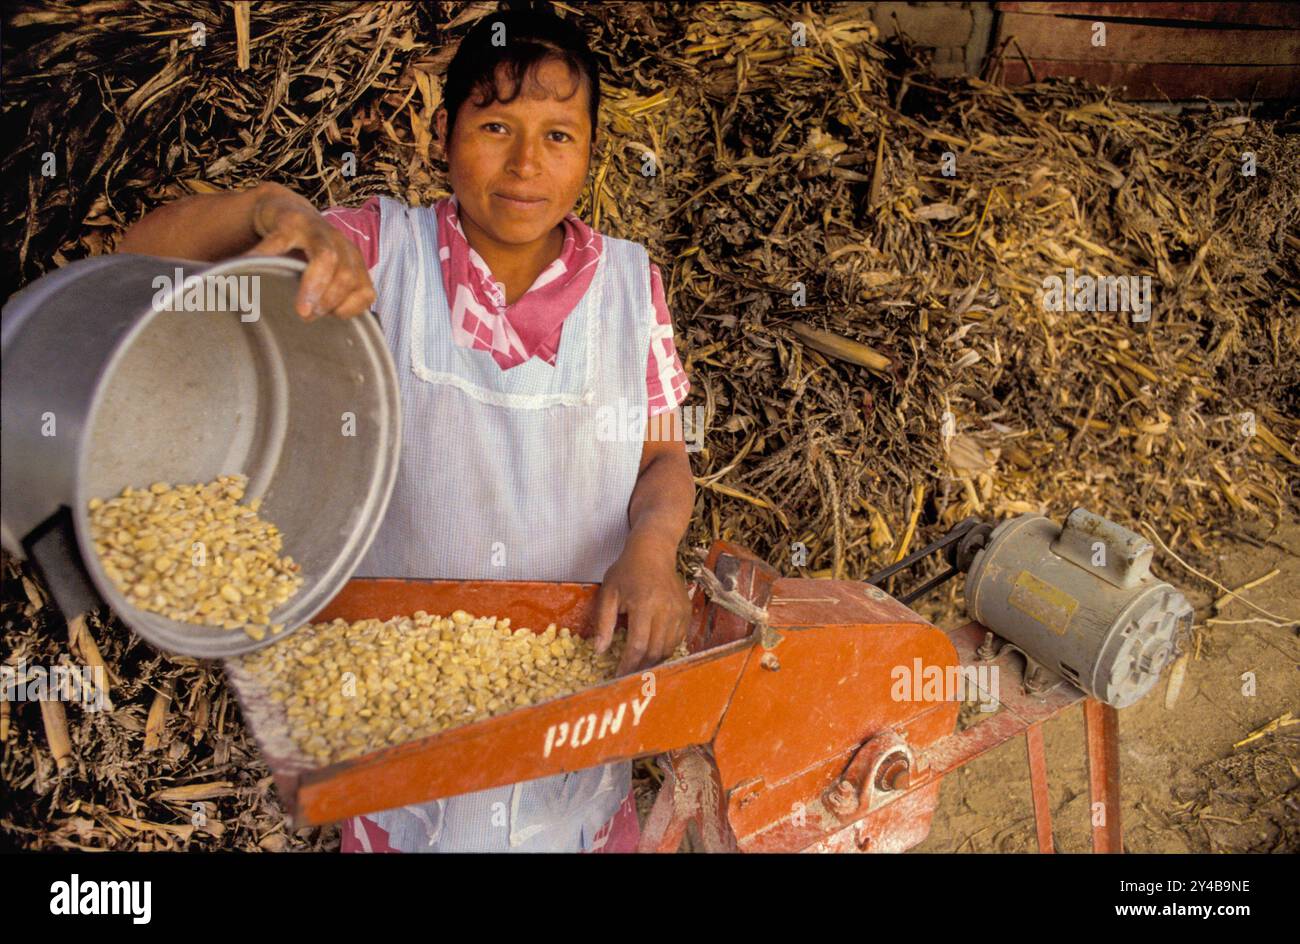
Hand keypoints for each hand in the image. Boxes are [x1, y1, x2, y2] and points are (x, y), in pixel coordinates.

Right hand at [244, 182, 375, 320]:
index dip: (350, 308)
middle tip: (309, 316)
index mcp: (352, 260)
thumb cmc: (306, 251)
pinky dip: (267, 257)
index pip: (365, 289)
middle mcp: (340, 244)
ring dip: (314, 286)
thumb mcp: (326, 272)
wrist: (286, 209)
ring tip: (300, 308)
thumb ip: (332, 295)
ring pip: (326, 257)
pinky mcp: (290, 222)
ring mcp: (316, 231)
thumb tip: (322, 327)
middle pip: (348, 275)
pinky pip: (280, 241)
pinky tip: (253, 268)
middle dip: (331, 301)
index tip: (329, 318)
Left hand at [591, 535, 691, 676]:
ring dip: (652, 661)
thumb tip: (600, 651)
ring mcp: (679, 612)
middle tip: (626, 675)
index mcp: (644, 605)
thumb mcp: (608, 593)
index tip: (617, 676)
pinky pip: (677, 640)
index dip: (627, 665)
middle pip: (654, 651)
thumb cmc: (627, 571)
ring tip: (638, 665)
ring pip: (668, 649)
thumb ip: (604, 623)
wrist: (654, 551)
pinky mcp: (686, 612)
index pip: (637, 645)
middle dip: (639, 667)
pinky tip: (652, 650)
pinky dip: (664, 650)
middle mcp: (666, 611)